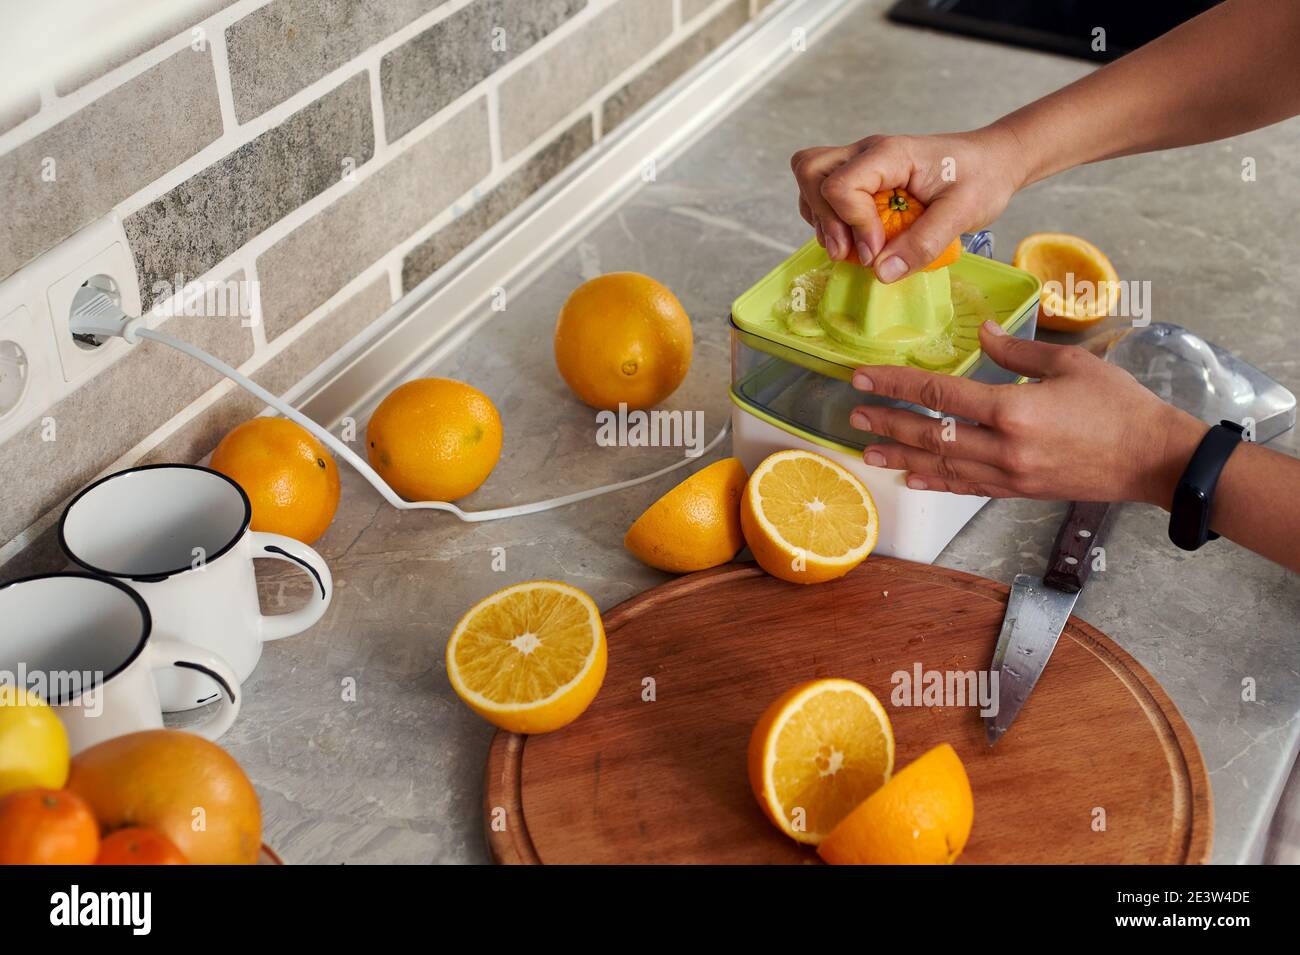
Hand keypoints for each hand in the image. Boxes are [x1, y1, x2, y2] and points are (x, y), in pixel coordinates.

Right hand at [791, 127, 1026, 282]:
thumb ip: (923, 243)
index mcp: (890, 154)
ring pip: (810, 180)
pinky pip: (822, 193)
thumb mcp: (962, 213)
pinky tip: (853, 238)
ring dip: (822, 220)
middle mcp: (867, 153)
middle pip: (811, 171)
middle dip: (824, 219)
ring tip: (851, 247)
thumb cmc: (982, 178)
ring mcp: (861, 163)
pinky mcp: (862, 178)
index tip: (878, 251)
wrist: (994, 162)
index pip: (842, 185)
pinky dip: (828, 219)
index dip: (854, 225)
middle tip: (851, 252)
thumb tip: (881, 273)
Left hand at [849, 322, 1208, 507]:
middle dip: (888, 424)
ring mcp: (1009, 475)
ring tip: (867, 451)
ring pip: (942, 466)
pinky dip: (936, 482)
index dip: (895, 385)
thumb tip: (980, 333)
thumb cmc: (1118, 404)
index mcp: (1013, 409)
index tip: (863, 379)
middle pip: (931, 434)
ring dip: (902, 458)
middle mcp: (1004, 447)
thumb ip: (1017, 350)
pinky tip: (912, 478)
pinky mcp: (1018, 492)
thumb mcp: (1070, 364)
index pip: (939, 395)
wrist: (1153, 459)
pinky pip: (966, 487)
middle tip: (854, 416)